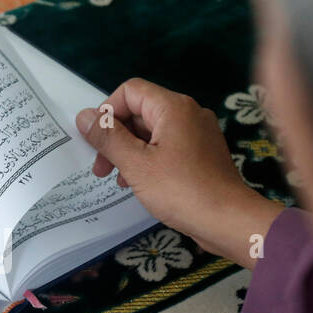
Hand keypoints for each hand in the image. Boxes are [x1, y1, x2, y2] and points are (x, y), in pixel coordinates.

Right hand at [75, 78, 284, 267]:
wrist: (227, 220)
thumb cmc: (181, 191)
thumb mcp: (136, 164)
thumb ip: (107, 137)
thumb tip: (84, 116)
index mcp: (173, 107)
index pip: (130, 91)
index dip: (107, 111)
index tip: (95, 141)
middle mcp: (189, 113)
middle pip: (141, 112)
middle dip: (116, 136)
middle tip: (101, 167)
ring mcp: (198, 133)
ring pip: (152, 132)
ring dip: (129, 151)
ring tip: (118, 179)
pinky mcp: (202, 154)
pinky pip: (167, 147)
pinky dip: (148, 159)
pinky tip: (140, 183)